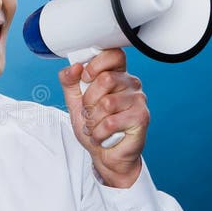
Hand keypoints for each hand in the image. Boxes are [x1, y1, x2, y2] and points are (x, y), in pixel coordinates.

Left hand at [58, 48, 148, 187]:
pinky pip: (111, 122)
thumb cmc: (95, 127)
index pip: (113, 54)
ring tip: (96, 127)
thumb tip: (73, 67)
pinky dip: (100, 133)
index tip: (86, 78)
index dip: (96, 65)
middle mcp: (131, 84)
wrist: (106, 156)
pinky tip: (103, 136)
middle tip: (90, 113)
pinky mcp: (141, 118)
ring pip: (106, 103)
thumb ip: (70, 82)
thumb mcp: (74, 102)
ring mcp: (138, 100)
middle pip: (105, 79)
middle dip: (89, 101)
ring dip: (93, 120)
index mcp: (117, 74)